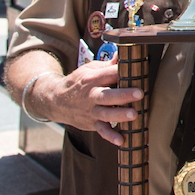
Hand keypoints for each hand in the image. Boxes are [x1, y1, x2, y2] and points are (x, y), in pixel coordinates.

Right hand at [29, 58, 143, 145]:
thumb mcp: (89, 70)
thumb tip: (123, 54)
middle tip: (139, 93)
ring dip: (119, 115)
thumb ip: (107, 65)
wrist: (55, 101)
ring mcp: (90, 111)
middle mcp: (90, 95)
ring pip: (106, 114)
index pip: (108, 74)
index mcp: (91, 79)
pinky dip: (110, 136)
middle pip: (107, 95)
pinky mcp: (91, 123)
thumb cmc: (78, 83)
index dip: (122, 72)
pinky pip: (101, 131)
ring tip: (134, 115)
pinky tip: (121, 140)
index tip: (138, 70)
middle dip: (123, 95)